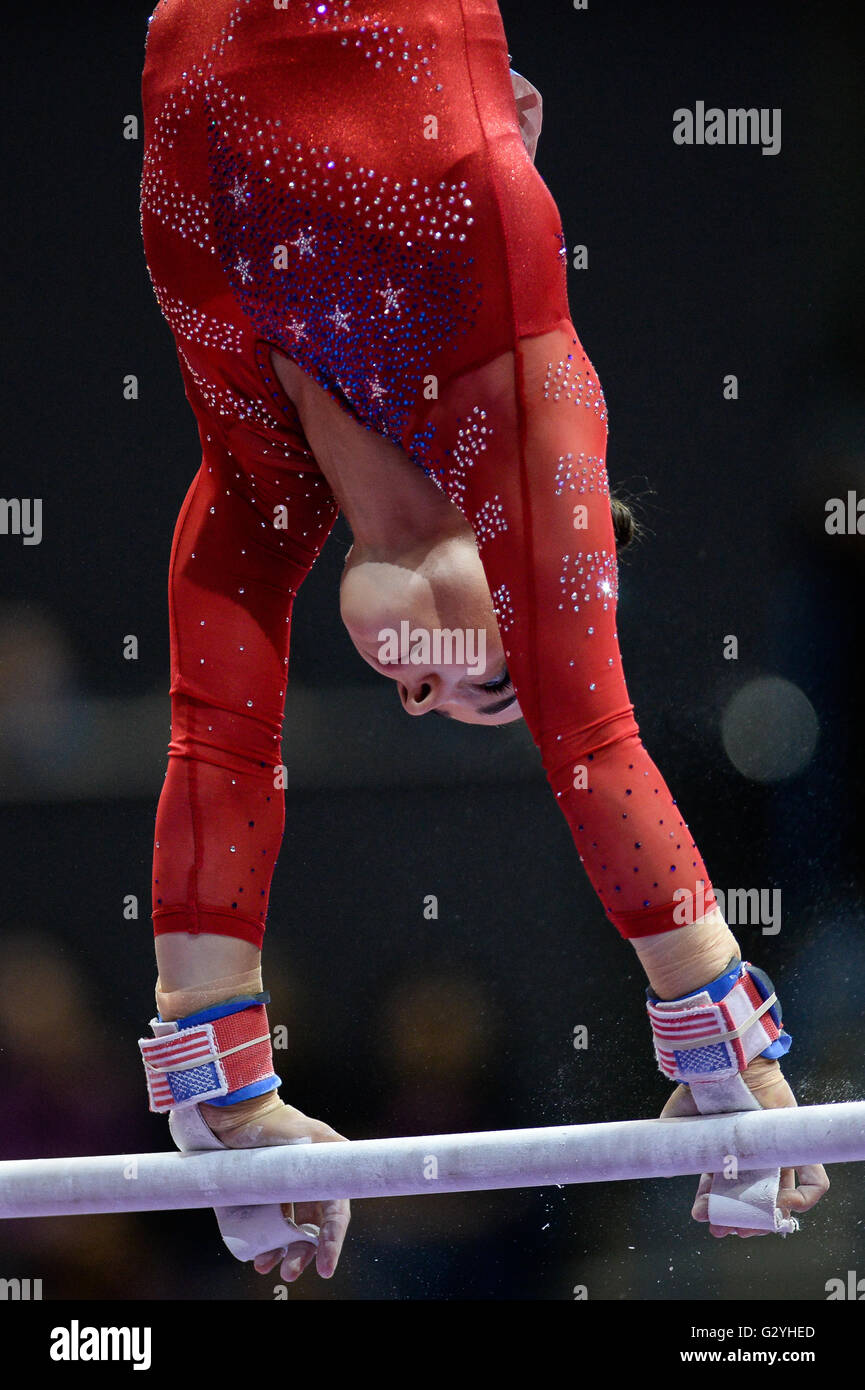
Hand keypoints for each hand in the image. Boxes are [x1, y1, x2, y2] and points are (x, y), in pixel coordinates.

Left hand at [199, 1092, 350, 1282]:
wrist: (235, 1112)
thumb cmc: (276, 1121)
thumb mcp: (311, 1136)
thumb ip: (330, 1158)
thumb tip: (341, 1196)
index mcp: (325, 1173)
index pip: (335, 1214)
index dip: (332, 1242)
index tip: (326, 1267)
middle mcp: (307, 1186)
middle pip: (312, 1229)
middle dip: (304, 1254)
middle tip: (290, 1272)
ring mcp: (283, 1193)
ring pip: (288, 1233)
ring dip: (282, 1254)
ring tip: (266, 1266)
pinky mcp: (260, 1196)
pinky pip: (265, 1227)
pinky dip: (263, 1244)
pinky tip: (256, 1256)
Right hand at [660, 1057, 829, 1237]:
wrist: (723, 1064)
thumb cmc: (701, 1085)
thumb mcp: (678, 1119)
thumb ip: (669, 1142)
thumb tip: (651, 1163)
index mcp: (727, 1154)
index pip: (725, 1191)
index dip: (717, 1210)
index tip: (705, 1220)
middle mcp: (753, 1157)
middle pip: (754, 1202)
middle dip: (740, 1222)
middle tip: (724, 1231)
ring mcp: (776, 1154)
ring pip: (782, 1200)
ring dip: (767, 1220)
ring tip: (749, 1226)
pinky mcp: (795, 1146)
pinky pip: (813, 1181)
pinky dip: (802, 1200)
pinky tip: (781, 1206)